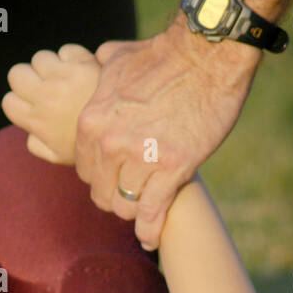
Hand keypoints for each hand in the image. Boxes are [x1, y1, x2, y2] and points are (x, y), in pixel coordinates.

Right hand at [2, 44, 100, 165]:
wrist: (128, 130)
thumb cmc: (93, 146)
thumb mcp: (59, 156)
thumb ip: (37, 145)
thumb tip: (28, 130)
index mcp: (37, 120)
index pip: (9, 101)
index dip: (20, 102)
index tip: (35, 106)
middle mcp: (45, 96)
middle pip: (16, 73)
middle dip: (28, 79)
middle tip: (46, 88)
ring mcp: (63, 76)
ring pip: (40, 58)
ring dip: (50, 66)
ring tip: (65, 78)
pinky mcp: (82, 62)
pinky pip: (65, 50)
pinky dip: (72, 58)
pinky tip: (82, 71)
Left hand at [75, 24, 258, 247]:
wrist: (207, 53)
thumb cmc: (166, 55)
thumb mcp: (118, 61)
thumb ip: (101, 74)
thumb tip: (95, 64)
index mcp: (93, 121)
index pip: (85, 170)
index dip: (102, 177)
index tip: (116, 179)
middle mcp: (111, 143)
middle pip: (102, 193)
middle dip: (116, 197)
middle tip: (132, 198)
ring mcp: (142, 157)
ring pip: (126, 206)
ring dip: (135, 212)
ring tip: (145, 213)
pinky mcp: (174, 168)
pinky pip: (153, 212)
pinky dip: (152, 230)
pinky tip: (151, 239)